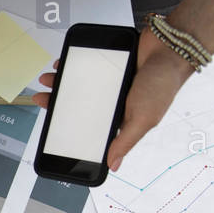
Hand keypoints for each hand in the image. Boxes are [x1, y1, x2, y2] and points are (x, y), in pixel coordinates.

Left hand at [31, 30, 193, 170]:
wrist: (172, 47)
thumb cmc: (162, 84)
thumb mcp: (143, 119)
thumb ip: (125, 141)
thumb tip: (112, 166)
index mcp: (119, 119)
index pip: (88, 128)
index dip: (69, 129)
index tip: (51, 129)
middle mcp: (111, 101)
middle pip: (78, 104)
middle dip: (57, 101)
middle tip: (41, 98)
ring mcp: (109, 82)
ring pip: (77, 84)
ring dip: (60, 82)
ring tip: (47, 79)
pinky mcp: (109, 64)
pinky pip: (85, 66)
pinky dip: (71, 64)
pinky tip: (61, 64)